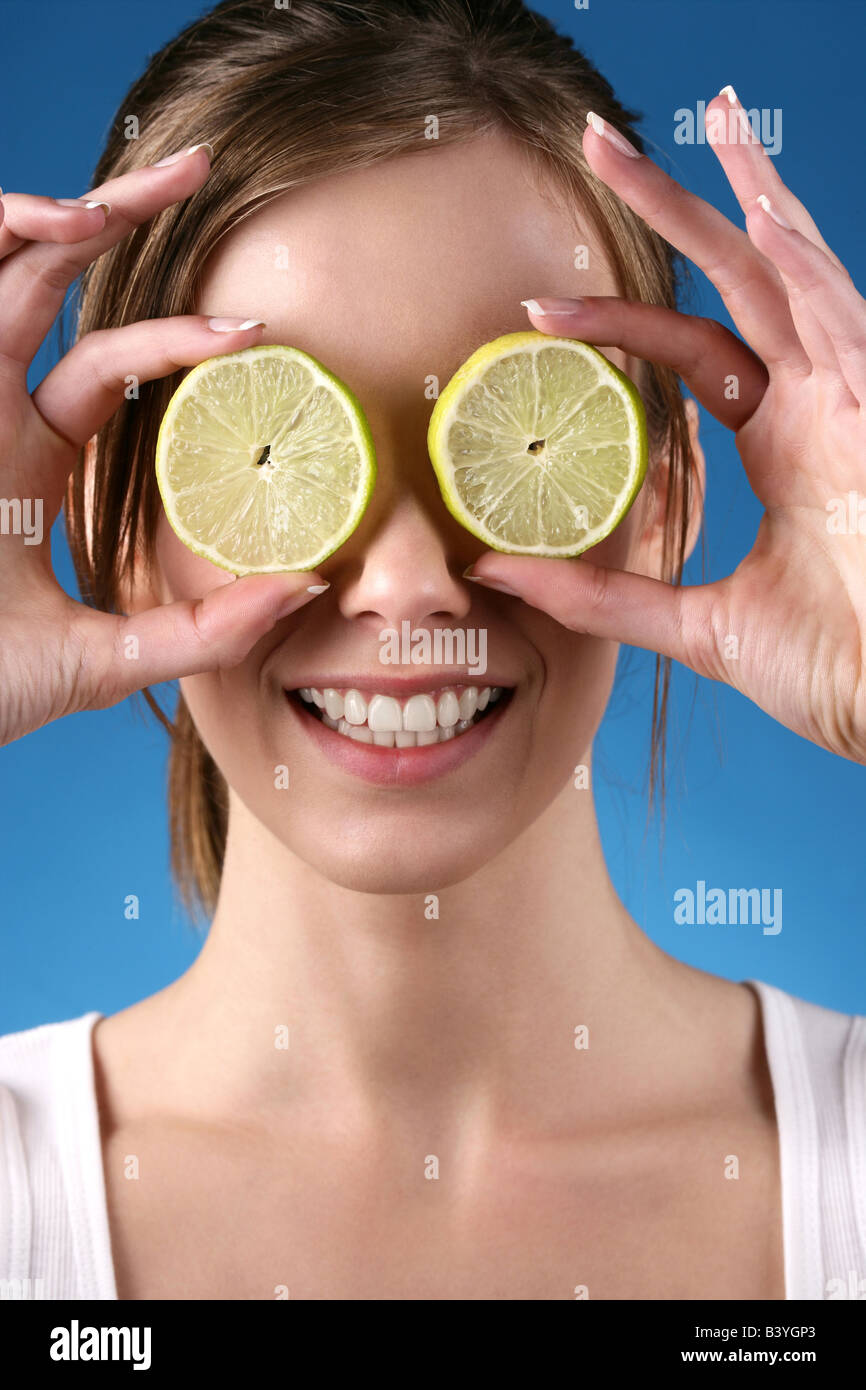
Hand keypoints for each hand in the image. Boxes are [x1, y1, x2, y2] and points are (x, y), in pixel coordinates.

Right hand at [0, 148, 323, 746]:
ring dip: (64, 213)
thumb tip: (305, 591)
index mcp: (31, 459)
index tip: (256, 330)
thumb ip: (200, 631)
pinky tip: (63, 221)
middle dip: (120, 216)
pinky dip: (4, 242)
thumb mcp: (108, 659)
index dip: (177, 338)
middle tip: (201, 166)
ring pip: (2, 267)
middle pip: (51, 281)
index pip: (107, 364)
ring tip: (143, 185)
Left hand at [467, 91, 865, 762]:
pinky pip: (838, 321)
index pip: (698, 354)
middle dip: (679, 210)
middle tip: (604, 141)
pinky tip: (759, 214)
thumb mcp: (699, 627)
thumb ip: (603, 594)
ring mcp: (855, 403)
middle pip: (743, 283)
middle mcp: (821, 406)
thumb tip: (497, 569)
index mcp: (787, 444)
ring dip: (745, 199)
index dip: (623, 326)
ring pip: (794, 274)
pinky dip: (800, 266)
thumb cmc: (836, 671)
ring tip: (706, 119)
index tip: (540, 313)